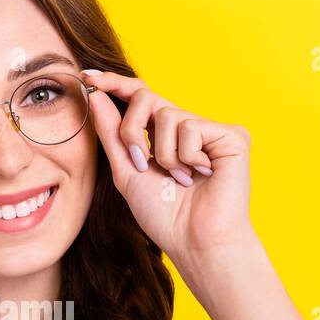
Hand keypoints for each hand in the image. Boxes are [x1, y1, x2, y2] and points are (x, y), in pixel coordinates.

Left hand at [81, 69, 253, 265]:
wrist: (194, 241)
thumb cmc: (165, 216)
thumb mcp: (127, 172)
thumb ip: (112, 134)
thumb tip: (96, 94)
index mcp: (163, 136)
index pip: (139, 98)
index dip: (115, 84)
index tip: (87, 78)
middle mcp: (187, 128)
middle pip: (146, 98)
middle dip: (131, 130)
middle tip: (139, 164)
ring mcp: (209, 130)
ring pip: (167, 115)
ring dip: (162, 154)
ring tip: (179, 179)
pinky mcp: (231, 135)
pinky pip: (191, 127)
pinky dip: (186, 156)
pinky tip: (200, 174)